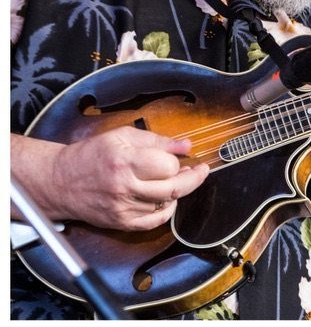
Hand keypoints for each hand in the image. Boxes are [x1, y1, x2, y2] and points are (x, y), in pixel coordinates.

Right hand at [43, 128, 208, 230]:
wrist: (60, 182)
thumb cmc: (91, 155)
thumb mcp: (122, 137)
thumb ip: (158, 141)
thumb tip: (186, 146)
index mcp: (125, 162)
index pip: (168, 166)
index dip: (176, 161)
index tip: (177, 158)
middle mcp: (124, 187)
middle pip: (174, 188)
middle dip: (194, 179)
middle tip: (200, 171)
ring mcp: (123, 208)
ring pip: (167, 204)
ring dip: (178, 192)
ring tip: (174, 180)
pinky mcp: (122, 223)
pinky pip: (155, 222)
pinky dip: (167, 210)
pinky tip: (166, 199)